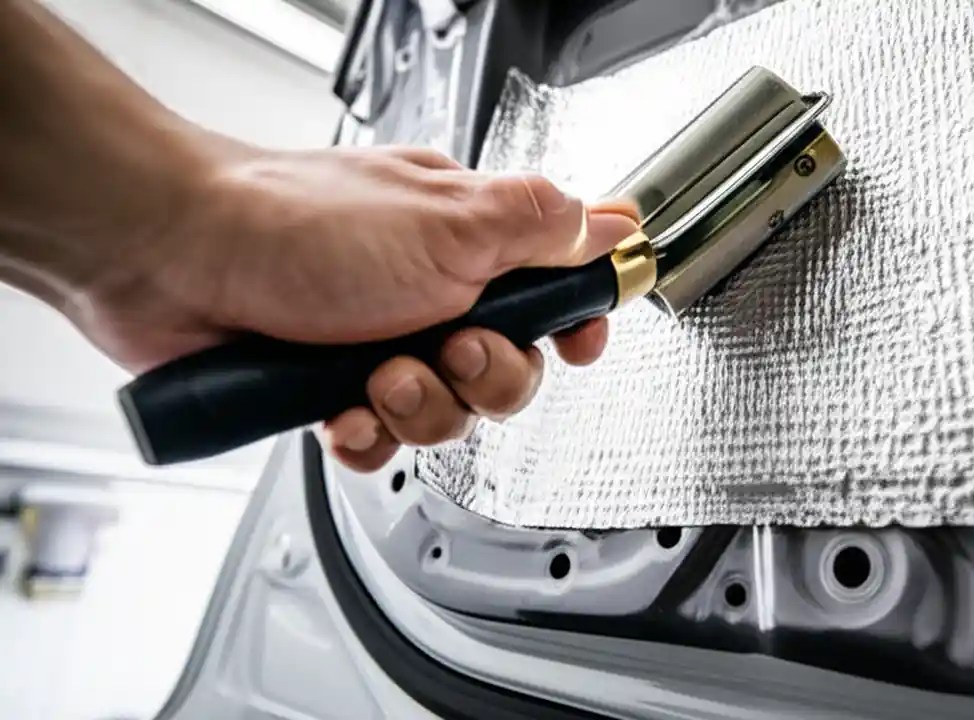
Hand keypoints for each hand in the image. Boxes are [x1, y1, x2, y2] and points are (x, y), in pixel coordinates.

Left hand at [61, 142, 639, 470]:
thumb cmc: (298, 222)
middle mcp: (428, 289)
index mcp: (467, 239)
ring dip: (420, 404)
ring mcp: (379, 341)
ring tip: (377, 372)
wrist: (176, 258)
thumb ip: (541, 226)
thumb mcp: (450, 218)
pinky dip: (367, 433)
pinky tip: (341, 406)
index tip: (575, 342)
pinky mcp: (331, 388)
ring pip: (447, 415)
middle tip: (451, 346)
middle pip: (511, 368)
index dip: (572, 324)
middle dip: (490, 376)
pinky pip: (382, 441)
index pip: (553, 288)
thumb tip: (609, 220)